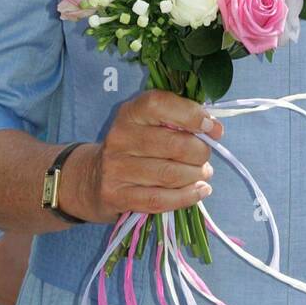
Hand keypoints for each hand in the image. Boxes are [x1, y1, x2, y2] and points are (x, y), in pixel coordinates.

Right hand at [73, 89, 223, 222]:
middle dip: (200, 153)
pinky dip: (187, 196)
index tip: (213, 129)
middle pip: (174, 145)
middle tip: (204, 157)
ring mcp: (116, 168)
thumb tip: (214, 129)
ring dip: (196, 175)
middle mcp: (120, 137)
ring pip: (171, 174)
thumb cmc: (134, 147)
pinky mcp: (117, 196)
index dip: (192, 115)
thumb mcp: (149, 124)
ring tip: (202, 174)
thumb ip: (179, 120)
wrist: (91, 179)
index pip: (160, 105)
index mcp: (130, 112)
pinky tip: (200, 191)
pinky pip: (160, 199)